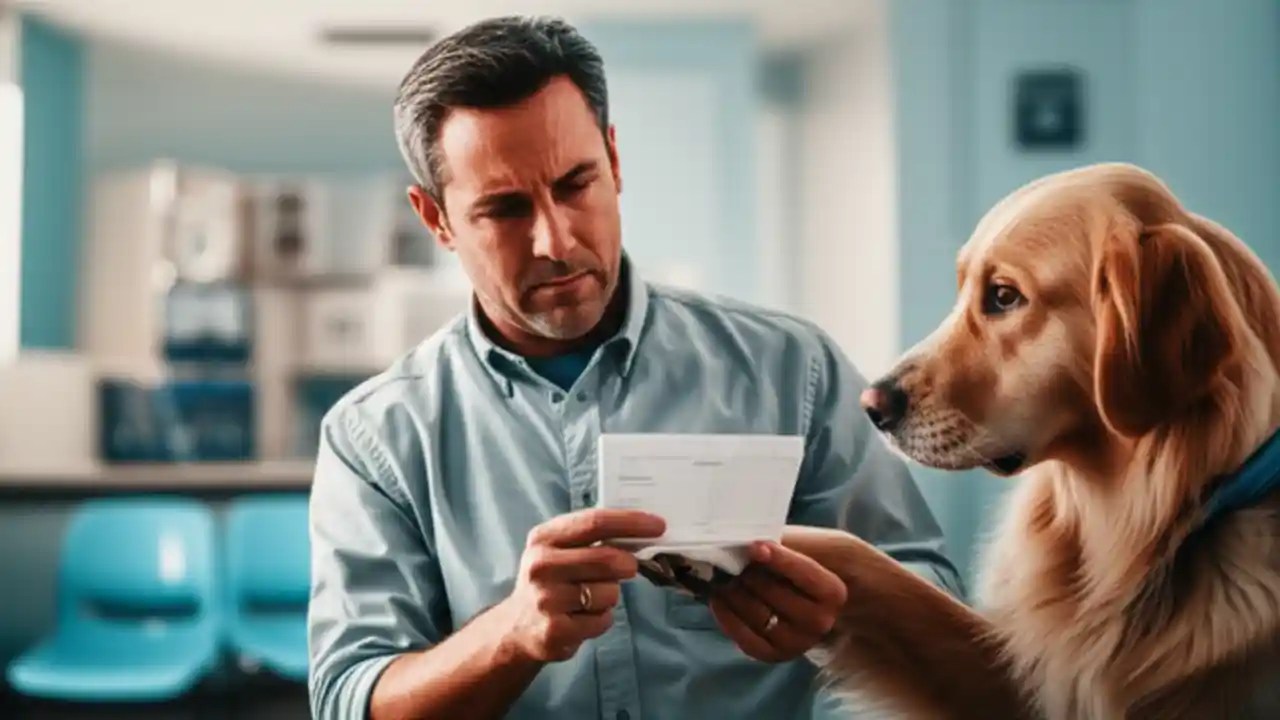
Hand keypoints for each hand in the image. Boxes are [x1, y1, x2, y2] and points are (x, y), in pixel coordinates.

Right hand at [498, 509, 665, 663]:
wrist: (517, 626)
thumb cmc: (550, 580)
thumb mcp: (559, 550)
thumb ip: (592, 538)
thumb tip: (643, 530)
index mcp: (543, 538)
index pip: (594, 522)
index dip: (630, 522)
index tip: (659, 525)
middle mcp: (540, 566)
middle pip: (606, 559)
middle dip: (628, 563)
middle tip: (629, 567)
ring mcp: (546, 600)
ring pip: (608, 592)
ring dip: (611, 595)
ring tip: (590, 598)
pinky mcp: (555, 631)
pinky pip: (602, 620)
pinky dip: (602, 618)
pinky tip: (583, 618)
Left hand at [708, 540, 847, 661]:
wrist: (812, 599)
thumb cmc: (804, 563)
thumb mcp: (803, 547)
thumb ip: (781, 544)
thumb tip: (745, 542)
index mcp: (833, 593)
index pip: (804, 573)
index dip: (779, 559)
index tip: (754, 546)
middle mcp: (820, 622)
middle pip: (773, 593)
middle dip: (748, 573)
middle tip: (728, 558)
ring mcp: (798, 643)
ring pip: (756, 615)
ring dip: (732, 593)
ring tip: (719, 575)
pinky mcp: (774, 655)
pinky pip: (745, 639)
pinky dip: (727, 617)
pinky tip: (717, 598)